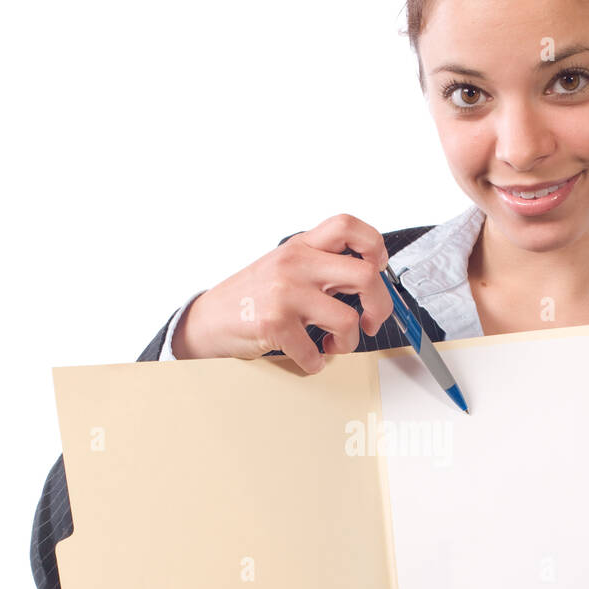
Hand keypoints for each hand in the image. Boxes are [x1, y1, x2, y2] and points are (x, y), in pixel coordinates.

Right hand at [172, 213, 394, 372]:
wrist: (208, 320)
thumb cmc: (250, 297)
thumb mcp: (285, 267)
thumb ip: (321, 266)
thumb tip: (366, 281)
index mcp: (302, 246)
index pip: (349, 226)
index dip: (374, 245)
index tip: (378, 268)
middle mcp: (296, 263)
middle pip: (365, 275)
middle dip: (380, 306)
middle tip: (371, 320)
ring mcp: (285, 292)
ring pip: (348, 319)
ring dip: (349, 342)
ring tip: (334, 344)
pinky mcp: (275, 323)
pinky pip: (315, 352)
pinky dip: (317, 362)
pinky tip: (310, 357)